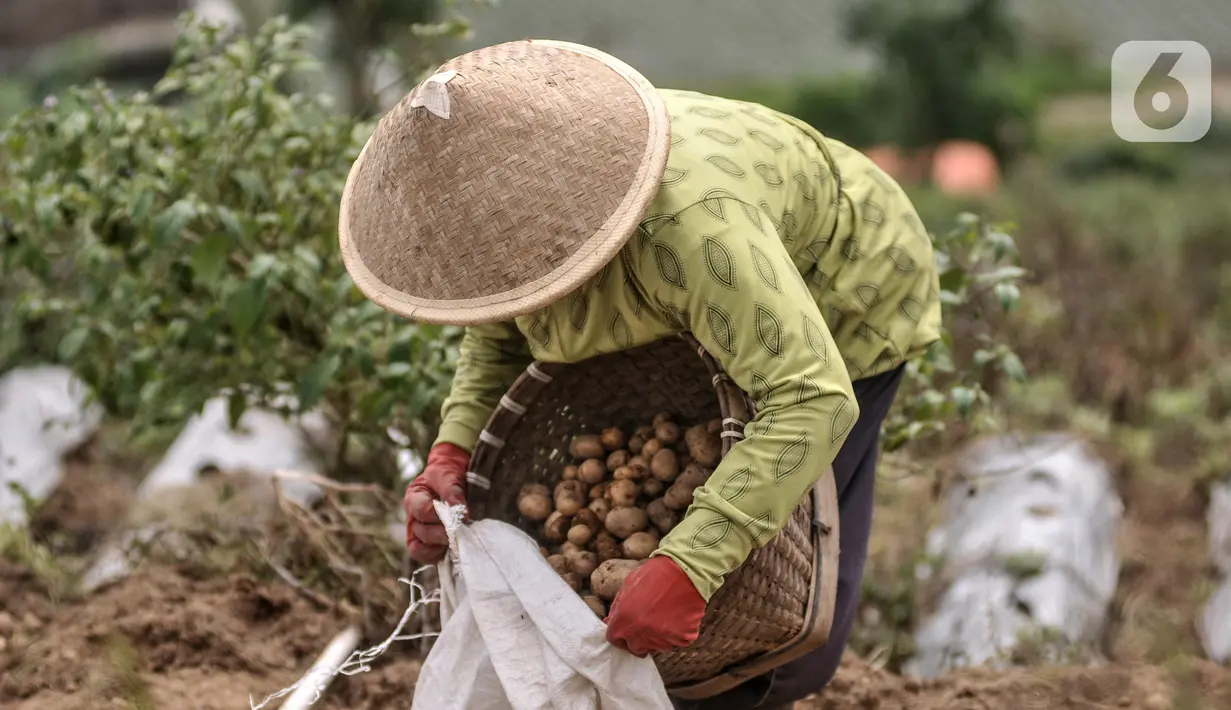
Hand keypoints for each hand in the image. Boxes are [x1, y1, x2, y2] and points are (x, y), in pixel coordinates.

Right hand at [404, 442, 469, 563]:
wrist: (454, 478)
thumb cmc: (448, 476)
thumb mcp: (449, 476)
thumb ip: (452, 492)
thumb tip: (461, 513)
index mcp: (413, 498)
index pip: (419, 510)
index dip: (436, 515)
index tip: (454, 514)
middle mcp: (412, 518)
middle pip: (420, 533)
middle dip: (440, 533)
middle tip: (458, 531)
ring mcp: (419, 534)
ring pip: (419, 549)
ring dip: (438, 547)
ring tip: (455, 541)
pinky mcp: (429, 545)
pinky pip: (428, 558)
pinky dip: (439, 556)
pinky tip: (453, 549)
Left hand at [604, 555, 705, 656]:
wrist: (684, 570)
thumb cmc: (653, 575)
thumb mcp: (627, 587)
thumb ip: (617, 608)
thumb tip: (610, 621)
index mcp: (622, 623)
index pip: (614, 640)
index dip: (620, 633)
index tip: (627, 628)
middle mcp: (640, 636)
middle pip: (635, 648)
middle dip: (638, 638)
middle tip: (648, 621)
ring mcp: (662, 640)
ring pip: (657, 646)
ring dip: (658, 635)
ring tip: (665, 612)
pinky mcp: (682, 639)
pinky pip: (677, 641)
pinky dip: (678, 632)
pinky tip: (678, 614)